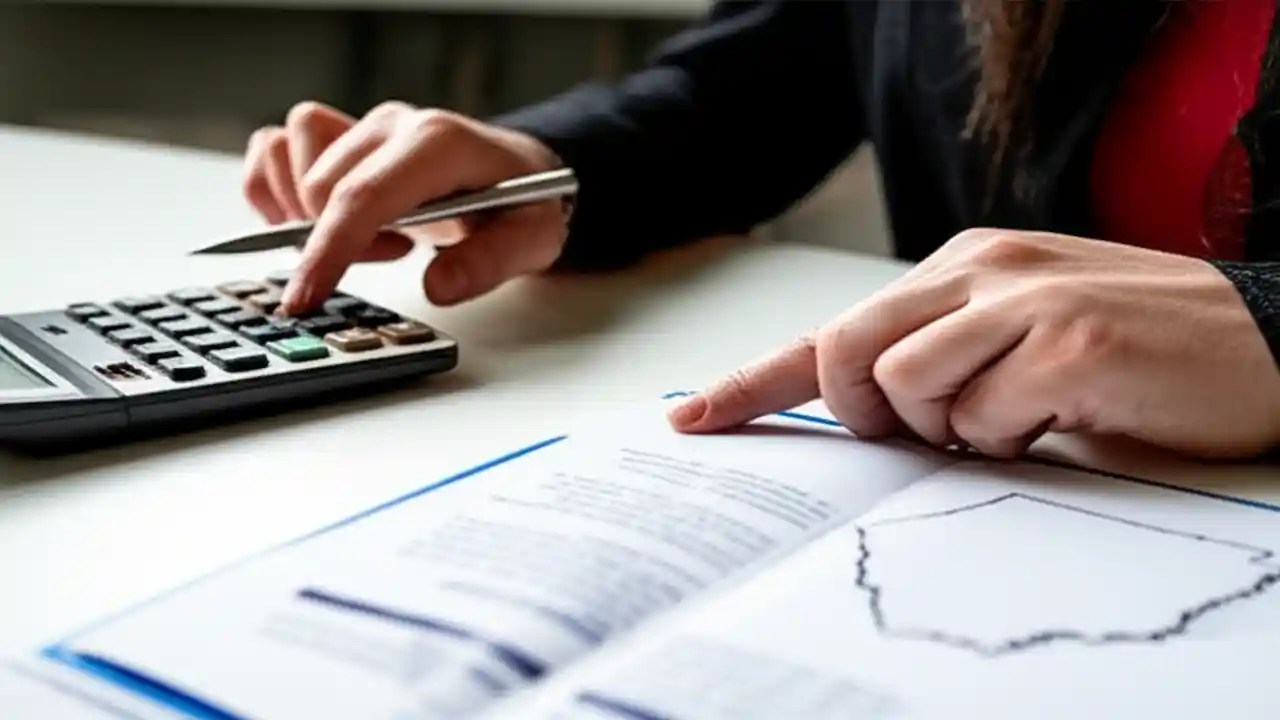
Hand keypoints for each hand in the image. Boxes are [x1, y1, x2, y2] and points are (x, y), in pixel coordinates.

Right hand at [242, 100, 566, 313]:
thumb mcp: (534, 239)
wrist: (520, 170)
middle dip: (342, 241)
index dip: (329, 250)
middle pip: (320, 189)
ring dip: (309, 213)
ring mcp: (362, 125)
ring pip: (286, 162)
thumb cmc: (524, 202)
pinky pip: (272, 149)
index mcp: (439, 143)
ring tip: (375, 232)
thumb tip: (438, 287)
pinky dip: (278, 189)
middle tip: (399, 250)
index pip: (363, 196)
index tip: (306, 298)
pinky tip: (327, 218)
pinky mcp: (340, 133)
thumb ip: (489, 263)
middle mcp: (393, 124)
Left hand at [668, 229, 1279, 458]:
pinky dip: (1012, 436)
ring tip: (1020, 414)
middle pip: (845, 350)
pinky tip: (1061, 412)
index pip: (832, 329)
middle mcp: (979, 270)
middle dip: (861, 411)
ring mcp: (1023, 299)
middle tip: (921, 429)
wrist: (1262, 341)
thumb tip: (863, 419)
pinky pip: (985, 414)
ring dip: (953, 428)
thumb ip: (938, 365)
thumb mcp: (1014, 344)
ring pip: (906, 386)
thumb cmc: (1128, 350)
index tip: (693, 417)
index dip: (755, 380)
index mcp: (958, 268)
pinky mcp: (1069, 339)